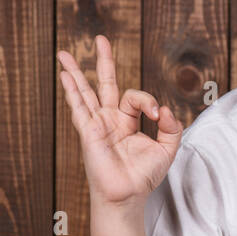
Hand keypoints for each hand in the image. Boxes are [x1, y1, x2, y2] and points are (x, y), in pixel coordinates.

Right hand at [57, 35, 182, 206]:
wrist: (128, 196)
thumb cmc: (144, 176)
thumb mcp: (167, 149)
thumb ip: (172, 127)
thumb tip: (166, 108)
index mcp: (127, 122)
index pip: (136, 98)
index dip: (151, 102)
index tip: (160, 116)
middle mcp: (110, 120)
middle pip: (106, 84)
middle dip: (104, 61)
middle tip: (101, 39)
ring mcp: (97, 125)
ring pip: (86, 92)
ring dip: (76, 72)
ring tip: (64, 53)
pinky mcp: (89, 133)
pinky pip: (79, 108)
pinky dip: (72, 91)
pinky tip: (64, 75)